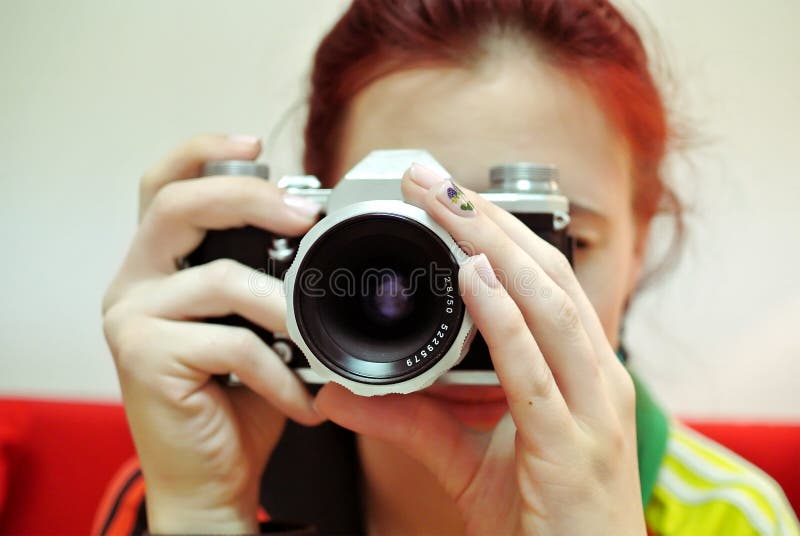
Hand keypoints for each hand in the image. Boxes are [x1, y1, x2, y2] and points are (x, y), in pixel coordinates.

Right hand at [102, 135, 324, 532]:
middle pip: (179, 206)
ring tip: (314, 347)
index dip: (203, 153)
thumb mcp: (257, 326)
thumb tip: (317, 234)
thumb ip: (267, 279)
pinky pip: (233, 343)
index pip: (166, 187)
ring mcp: (131, 317)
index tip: (254, 144)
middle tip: (304, 217)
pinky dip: (280, 373)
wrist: (212, 477)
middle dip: (250, 198)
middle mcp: (134, 281)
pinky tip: (301, 401)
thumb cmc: (238, 398)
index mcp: (160, 265)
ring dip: (284, 312)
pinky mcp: (141, 356)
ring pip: (220, 280)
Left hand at [314, 164, 644, 534]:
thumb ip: (408, 423)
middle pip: (545, 274)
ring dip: (492, 246)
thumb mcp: (466, 462)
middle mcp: (595, 379)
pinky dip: (506, 318)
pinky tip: (476, 274)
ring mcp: (591, 410)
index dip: (499, 231)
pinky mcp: (573, 447)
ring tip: (446, 203)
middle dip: (487, 219)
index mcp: (579, 372)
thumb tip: (341, 394)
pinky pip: (536, 371)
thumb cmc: (545, 520)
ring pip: (547, 305)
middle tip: (432, 177)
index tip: (447, 195)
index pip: (543, 281)